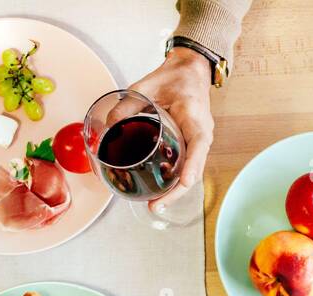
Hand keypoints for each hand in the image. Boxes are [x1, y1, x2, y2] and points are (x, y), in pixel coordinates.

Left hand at [128, 47, 215, 211]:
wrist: (191, 72)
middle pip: (195, 169)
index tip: (184, 181)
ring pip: (191, 172)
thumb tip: (110, 125)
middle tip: (156, 205)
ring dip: (175, 191)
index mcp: (194, 116)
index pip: (198, 143)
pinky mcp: (191, 145)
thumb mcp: (148, 84)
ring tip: (155, 205)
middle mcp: (202, 132)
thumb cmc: (175, 77)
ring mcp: (198, 141)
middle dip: (177, 191)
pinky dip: (174, 181)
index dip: (192, 165)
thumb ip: (128, 103)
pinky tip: (159, 190)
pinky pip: (186, 167)